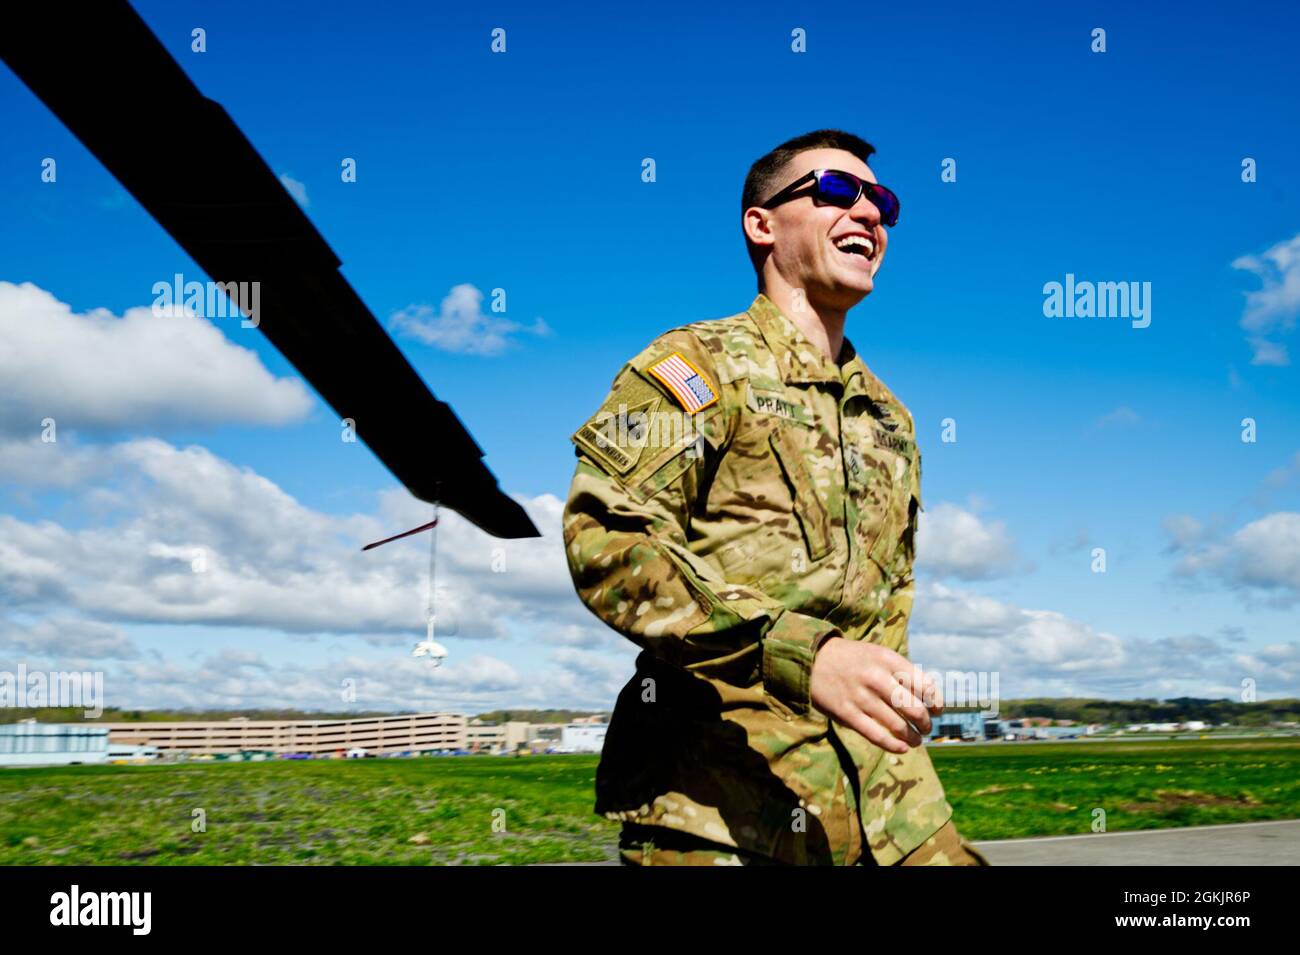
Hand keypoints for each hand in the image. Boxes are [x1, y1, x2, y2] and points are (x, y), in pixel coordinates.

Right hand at [809, 637, 942, 753]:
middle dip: (925, 723)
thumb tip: (928, 698)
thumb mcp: (878, 655)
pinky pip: (876, 735)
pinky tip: (902, 748)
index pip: (924, 685)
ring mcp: (861, 696)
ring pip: (898, 725)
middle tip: (926, 728)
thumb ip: (900, 673)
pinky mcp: (847, 713)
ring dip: (913, 737)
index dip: (936, 702)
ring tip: (916, 741)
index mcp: (888, 660)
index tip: (938, 711)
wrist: (812, 659)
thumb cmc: (852, 659)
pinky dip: (893, 745)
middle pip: (914, 708)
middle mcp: (877, 677)